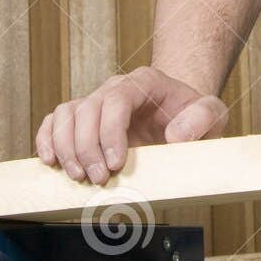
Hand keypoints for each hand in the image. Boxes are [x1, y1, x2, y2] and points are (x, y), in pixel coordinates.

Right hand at [35, 66, 228, 184]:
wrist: (181, 114)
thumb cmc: (194, 115)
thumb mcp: (212, 114)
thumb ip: (202, 119)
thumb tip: (176, 136)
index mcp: (145, 82)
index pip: (118, 99)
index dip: (110, 131)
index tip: (116, 163)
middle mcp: (115, 88)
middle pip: (88, 109)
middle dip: (88, 148)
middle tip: (99, 179)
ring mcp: (96, 102)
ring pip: (66, 115)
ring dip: (66, 148)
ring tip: (79, 177)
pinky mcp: (83, 119)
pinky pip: (54, 121)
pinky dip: (47, 139)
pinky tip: (51, 162)